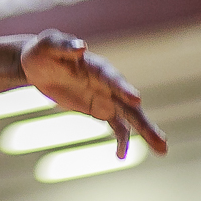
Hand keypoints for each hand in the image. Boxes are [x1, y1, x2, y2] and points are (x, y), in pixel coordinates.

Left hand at [21, 30, 166, 158]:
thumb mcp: (48, 45)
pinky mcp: (100, 108)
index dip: (123, 88)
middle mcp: (107, 83)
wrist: (37, 65)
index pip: (112, 78)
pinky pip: (116, 126)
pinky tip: (121, 156)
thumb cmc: (43, 51)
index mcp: (96, 66)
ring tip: (162, 149)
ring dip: (146, 132)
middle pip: (129, 103)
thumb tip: (82, 47)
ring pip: (130, 117)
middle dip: (144, 121)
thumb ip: (64, 46)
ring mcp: (106, 97)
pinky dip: (122, 140)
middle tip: (161, 139)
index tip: (137, 99)